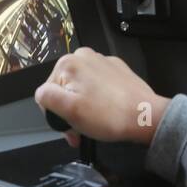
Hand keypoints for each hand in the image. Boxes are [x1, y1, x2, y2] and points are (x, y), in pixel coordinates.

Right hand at [34, 47, 169, 146]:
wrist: (145, 116)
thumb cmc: (109, 116)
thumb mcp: (68, 110)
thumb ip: (45, 97)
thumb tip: (41, 94)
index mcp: (68, 64)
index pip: (47, 92)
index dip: (55, 115)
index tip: (68, 129)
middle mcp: (84, 56)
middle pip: (64, 88)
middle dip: (69, 111)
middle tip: (80, 130)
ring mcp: (102, 62)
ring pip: (80, 87)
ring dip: (82, 106)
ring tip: (95, 121)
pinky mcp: (116, 70)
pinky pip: (97, 85)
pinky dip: (98, 99)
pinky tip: (106, 111)